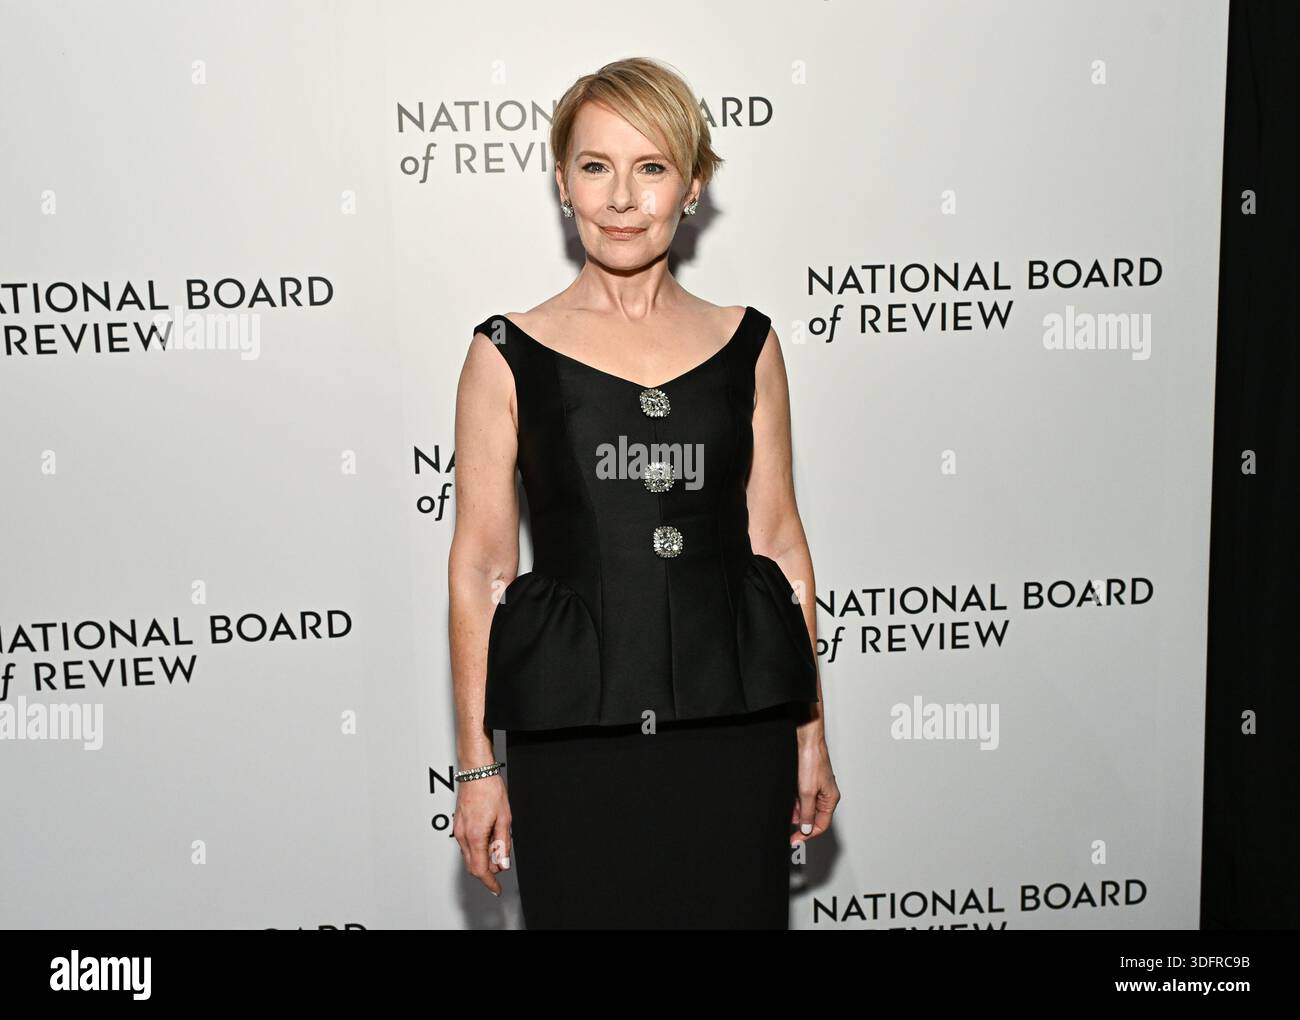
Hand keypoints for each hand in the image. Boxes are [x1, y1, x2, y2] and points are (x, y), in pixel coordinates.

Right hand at [452, 773, 511, 895]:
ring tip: (498, 846)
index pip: (480, 870)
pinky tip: (489, 839)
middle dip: (488, 871)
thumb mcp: (504, 819)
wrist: (476, 771)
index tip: (496, 889)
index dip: (489, 883)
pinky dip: (477, 848)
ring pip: (469, 856)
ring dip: (483, 858)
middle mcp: (463, 835)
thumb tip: (503, 863)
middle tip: (502, 863)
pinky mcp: (458, 825)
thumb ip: (503, 844)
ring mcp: (458, 830)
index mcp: (475, 836)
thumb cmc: (490, 789)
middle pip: (472, 866)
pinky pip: (467, 845)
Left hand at [791, 732, 839, 845]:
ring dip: (795, 810)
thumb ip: (806, 812)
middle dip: (799, 820)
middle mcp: (825, 795)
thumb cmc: (812, 761)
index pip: (821, 824)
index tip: (795, 839)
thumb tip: (806, 829)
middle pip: (812, 816)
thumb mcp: (807, 792)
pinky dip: (794, 800)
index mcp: (830, 799)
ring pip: (805, 807)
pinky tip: (787, 798)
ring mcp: (817, 787)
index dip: (807, 834)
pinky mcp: (809, 780)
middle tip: (787, 823)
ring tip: (786, 808)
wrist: (806, 740)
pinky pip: (801, 797)